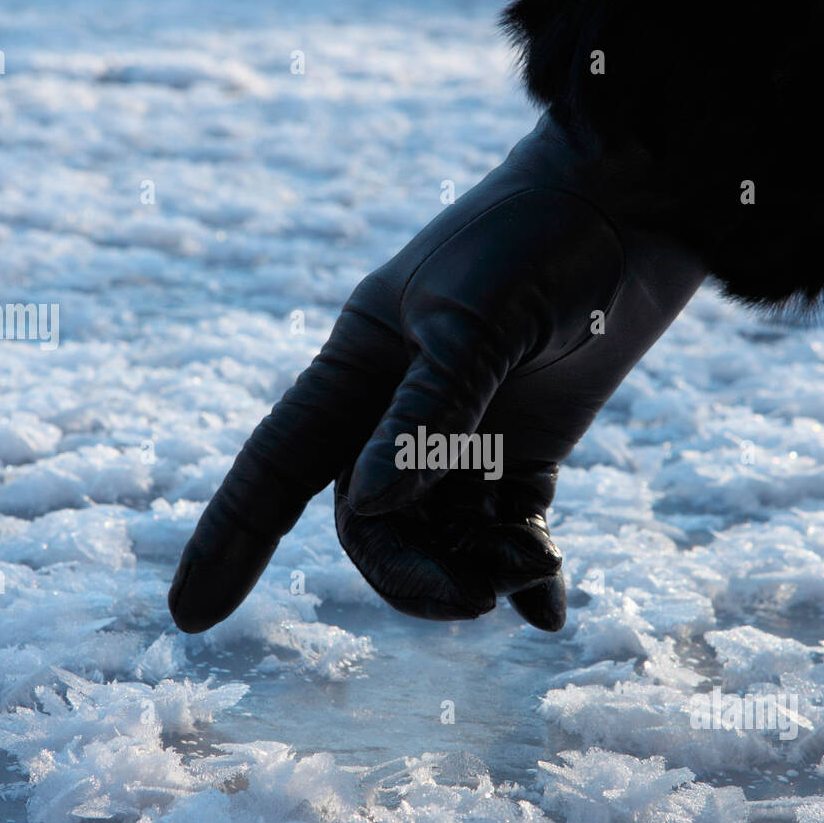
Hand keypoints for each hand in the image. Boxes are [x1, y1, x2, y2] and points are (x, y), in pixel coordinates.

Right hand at [169, 114, 707, 633]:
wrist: (634, 204)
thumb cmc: (538, 238)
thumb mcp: (475, 321)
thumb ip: (426, 414)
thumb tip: (371, 506)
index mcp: (357, 369)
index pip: (275, 466)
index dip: (229, 539)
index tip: (190, 618)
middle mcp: (397, 412)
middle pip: (373, 526)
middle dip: (413, 574)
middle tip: (475, 599)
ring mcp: (464, 436)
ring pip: (442, 538)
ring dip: (478, 570)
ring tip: (533, 570)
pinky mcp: (527, 449)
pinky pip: (509, 529)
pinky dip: (526, 570)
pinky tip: (549, 610)